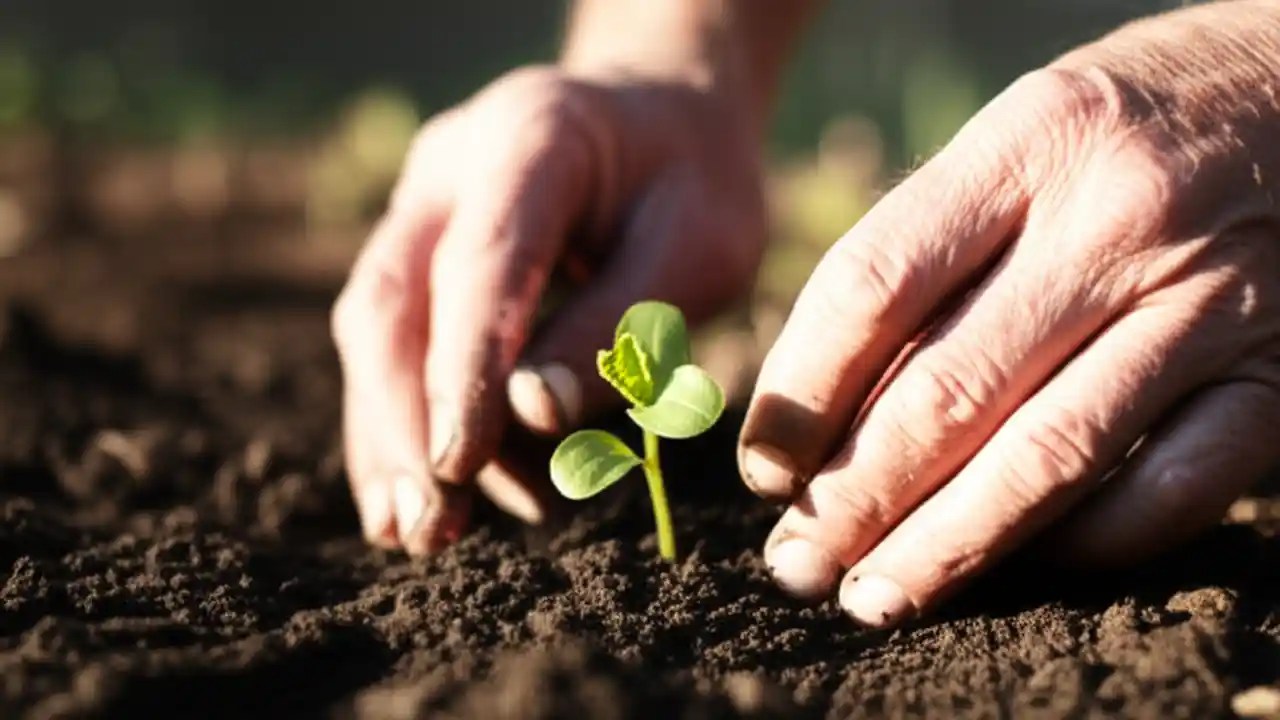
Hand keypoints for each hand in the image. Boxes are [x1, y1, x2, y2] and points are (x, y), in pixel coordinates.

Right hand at [332, 66, 764, 552]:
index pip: (479, 263)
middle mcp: (451, 166)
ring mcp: (422, 202)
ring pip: (376, 325)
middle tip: (426, 525)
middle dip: (402, 422)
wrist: (660, 122)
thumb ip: (620, 324)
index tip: (459, 465)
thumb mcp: (699, 248)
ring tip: (422, 532)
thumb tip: (533, 417)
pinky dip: (405, 418)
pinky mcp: (416, 245)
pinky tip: (424, 490)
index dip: (463, 369)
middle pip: (394, 300)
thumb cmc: (694, 185)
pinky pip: (392, 336)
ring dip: (391, 435)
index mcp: (533, 139)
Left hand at [739, 1, 1279, 626]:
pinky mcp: (1275, 375)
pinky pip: (1171, 489)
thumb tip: (819, 402)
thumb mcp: (1018, 134)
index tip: (764, 467)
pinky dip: (1086, 545)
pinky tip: (1021, 566)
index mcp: (1028, 142)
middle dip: (854, 496)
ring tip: (870, 595)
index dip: (799, 394)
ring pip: (1048, 456)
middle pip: (948, 391)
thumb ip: (926, 248)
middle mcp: (1115, 221)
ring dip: (945, 546)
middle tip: (796, 560)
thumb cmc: (1126, 125)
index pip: (873, 287)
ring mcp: (1207, 302)